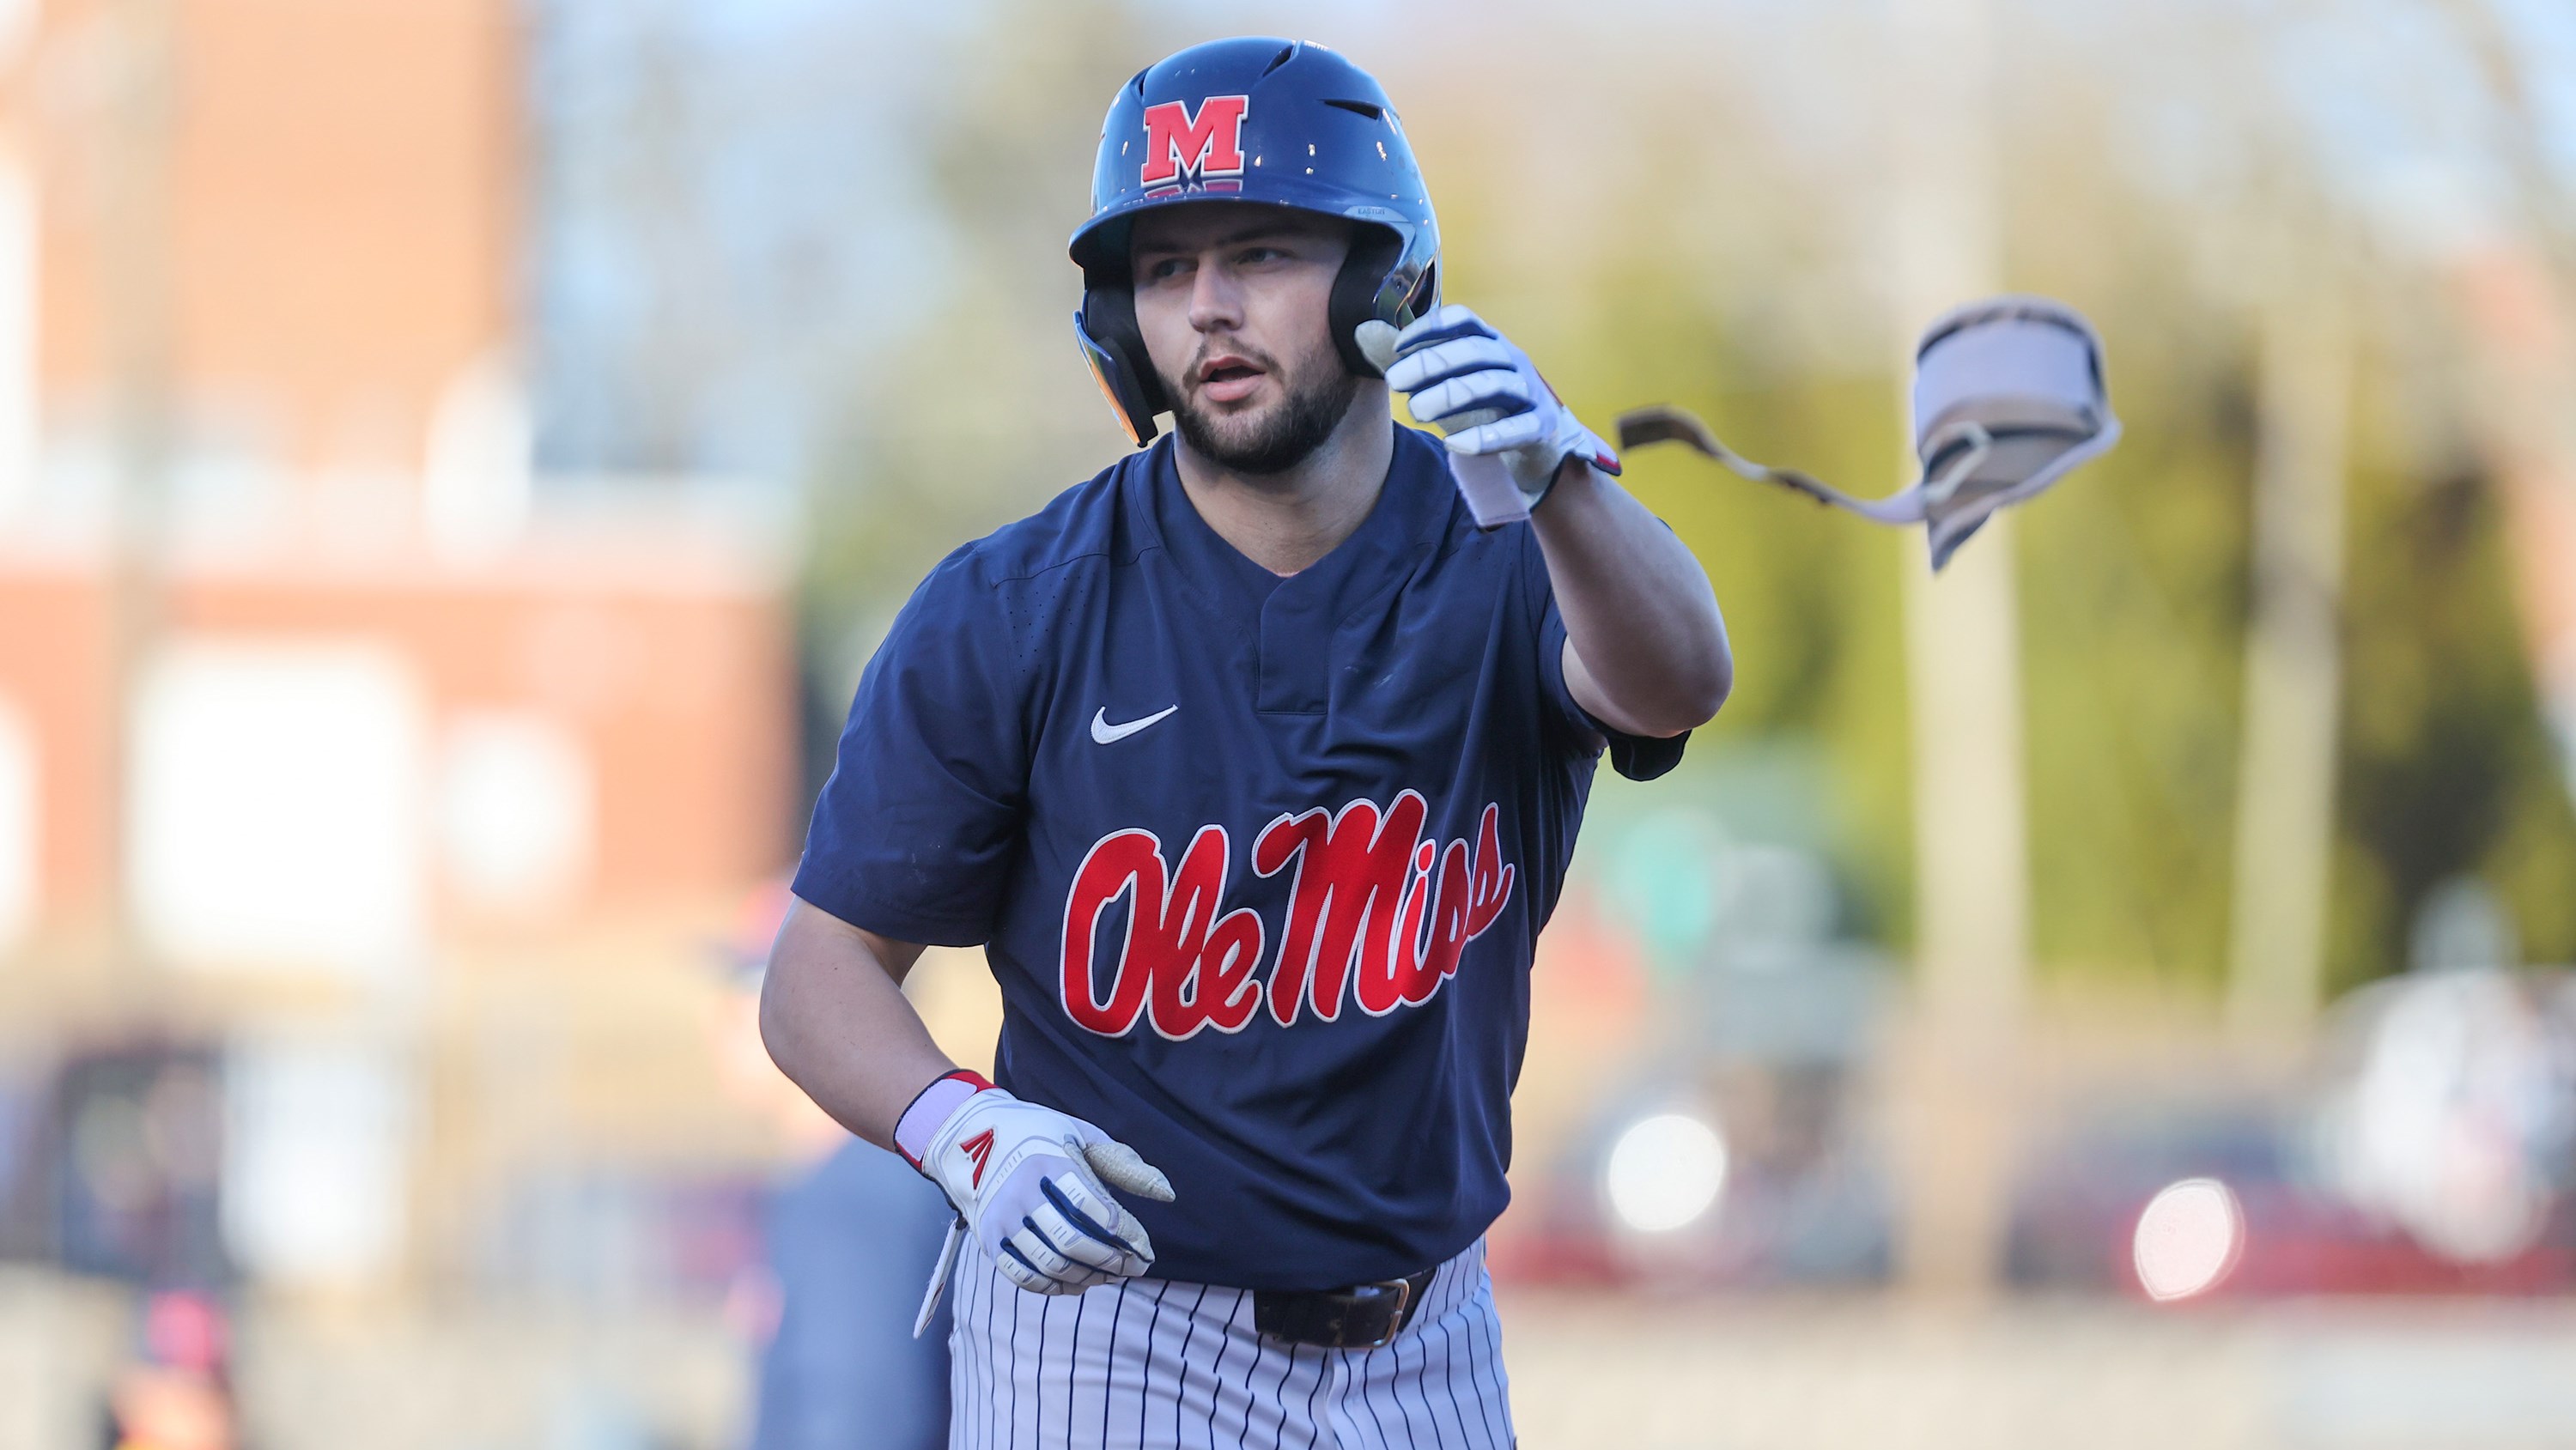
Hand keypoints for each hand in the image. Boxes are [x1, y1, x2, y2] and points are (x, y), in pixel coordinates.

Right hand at [910, 1081, 1174, 1294]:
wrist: (968, 1138)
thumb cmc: (1038, 1135)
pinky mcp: (989, 1240)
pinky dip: (1056, 1287)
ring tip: (1111, 1274)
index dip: (1127, 1235)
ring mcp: (1001, 1221)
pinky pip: (1025, 1278)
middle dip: (1112, 1261)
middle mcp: (1021, 1194)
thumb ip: (1123, 1164)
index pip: (1096, 1210)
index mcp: (1048, 1163)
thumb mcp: (1080, 1136)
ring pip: (1052, 1266)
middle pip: (1075, 1243)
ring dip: (1089, 1278)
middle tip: (1136, 1266)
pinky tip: (1078, 1282)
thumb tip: (1167, 1194)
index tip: (1146, 1247)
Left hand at [1359, 305, 1620, 511]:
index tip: (1397, 346)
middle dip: (1433, 364)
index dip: (1431, 327)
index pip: (1464, 320)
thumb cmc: (1485, 408)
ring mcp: (1530, 393)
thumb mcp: (1448, 382)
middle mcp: (1513, 360)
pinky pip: (1516, 429)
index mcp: (1491, 342)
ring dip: (1451, 396)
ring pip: (1493, 385)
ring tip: (1416, 411)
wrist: (1537, 446)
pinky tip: (1454, 445)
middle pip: (1475, 352)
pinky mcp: (1540, 427)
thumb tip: (1362, 331)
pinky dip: (1485, 437)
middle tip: (1395, 382)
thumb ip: (1409, 360)